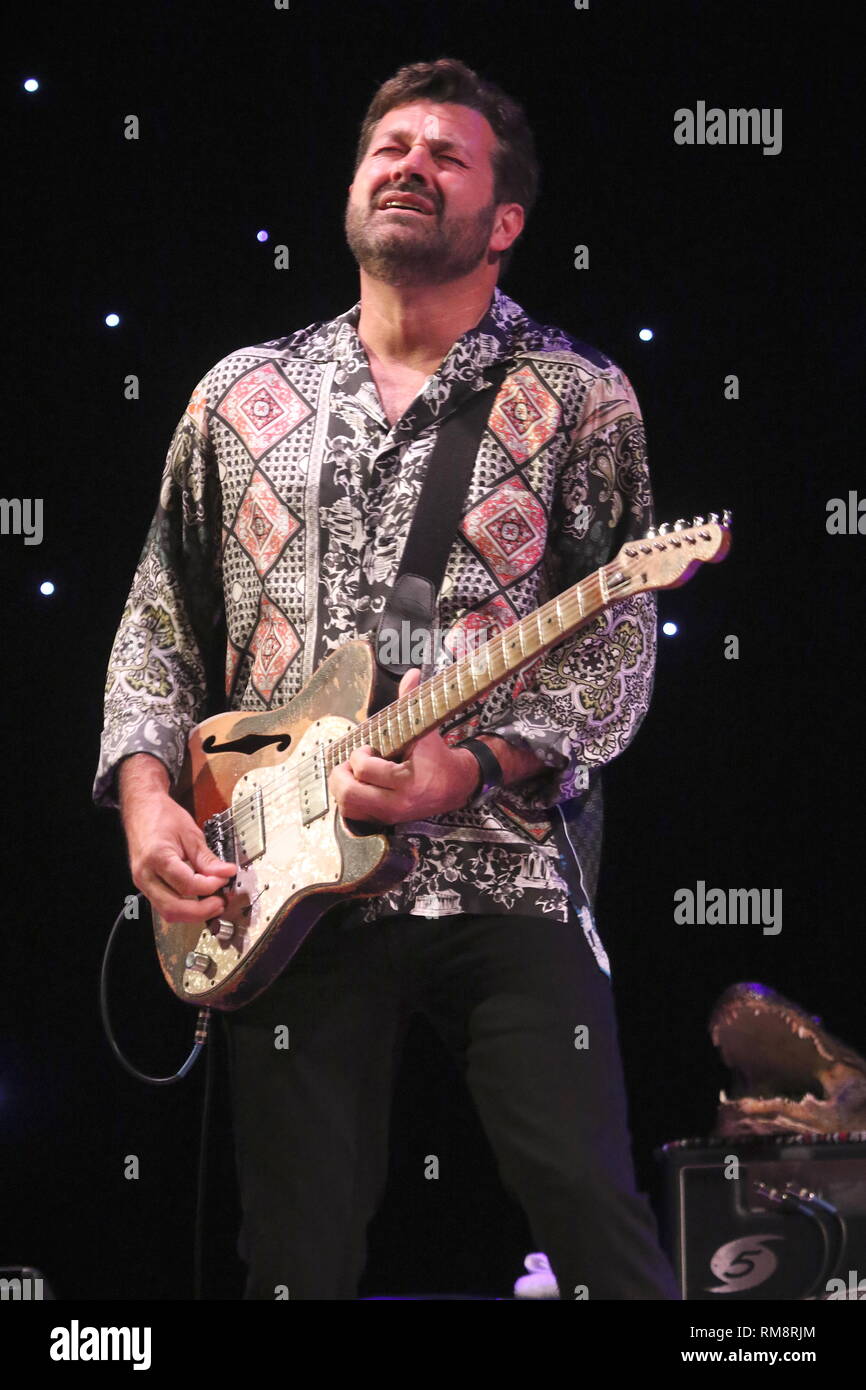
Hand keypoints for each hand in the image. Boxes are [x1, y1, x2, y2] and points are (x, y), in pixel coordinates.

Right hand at [120, 755, 236, 922]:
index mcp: (157, 858)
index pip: (187, 885)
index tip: (224, 879)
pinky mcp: (145, 885)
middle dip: (201, 911)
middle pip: (173, 907)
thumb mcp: (190, 833)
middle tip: (220, 903)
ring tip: (213, 903)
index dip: (210, 886)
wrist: (142, 807)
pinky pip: (164, 904)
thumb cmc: (162, 815)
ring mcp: (142, 882)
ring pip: (167, 911)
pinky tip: (198, 900)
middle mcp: (145, 875)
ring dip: (192, 913)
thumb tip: (226, 873)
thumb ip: (207, 858)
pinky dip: (183, 906)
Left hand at [328, 669, 479, 824]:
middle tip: (349, 764)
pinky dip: (349, 801)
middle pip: (350, 794)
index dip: (358, 754)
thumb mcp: (425, 729)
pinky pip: (355, 817)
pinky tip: (357, 786)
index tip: (367, 748)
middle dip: (341, 775)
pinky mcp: (387, 821)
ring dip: (342, 788)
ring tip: (351, 774)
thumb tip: (411, 674)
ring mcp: (391, 815)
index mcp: (408, 781)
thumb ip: (412, 701)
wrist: (457, 784)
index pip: (365, 769)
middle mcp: (398, 803)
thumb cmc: (437, 756)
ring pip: (349, 809)